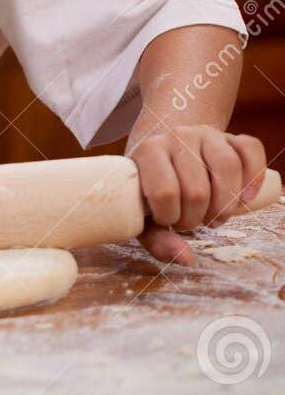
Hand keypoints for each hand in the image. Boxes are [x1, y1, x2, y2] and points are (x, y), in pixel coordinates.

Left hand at [129, 125, 267, 265]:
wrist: (164, 149)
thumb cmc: (150, 185)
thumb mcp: (142, 210)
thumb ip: (157, 238)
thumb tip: (187, 260)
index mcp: (148, 151)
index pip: (165, 191)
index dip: (171, 217)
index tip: (168, 220)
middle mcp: (176, 136)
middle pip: (198, 189)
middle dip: (197, 218)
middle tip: (192, 221)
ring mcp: (205, 133)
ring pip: (227, 168)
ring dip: (226, 205)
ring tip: (215, 217)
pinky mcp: (231, 136)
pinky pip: (251, 151)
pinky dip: (253, 178)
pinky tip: (244, 200)